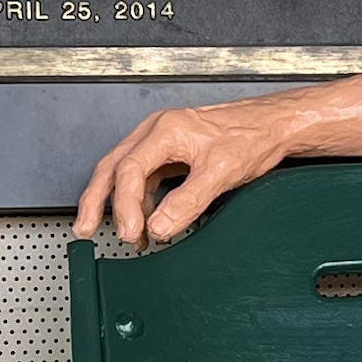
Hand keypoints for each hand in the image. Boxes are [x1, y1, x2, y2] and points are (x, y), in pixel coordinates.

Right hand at [76, 100, 281, 248]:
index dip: (126, 205)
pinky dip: (138, 201)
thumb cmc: (252, 137)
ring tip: (123, 235)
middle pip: (113, 167)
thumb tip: (159, 226)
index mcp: (165, 130)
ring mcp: (162, 142)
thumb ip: (187, 202)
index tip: (132, 232)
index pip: (129, 169)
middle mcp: (158, 132)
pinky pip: (143, 178)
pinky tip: (144, 222)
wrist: (275, 125)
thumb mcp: (220, 172)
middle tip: (86, 230)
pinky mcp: (171, 153)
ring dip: (118, 204)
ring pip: (124, 173)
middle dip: (96, 201)